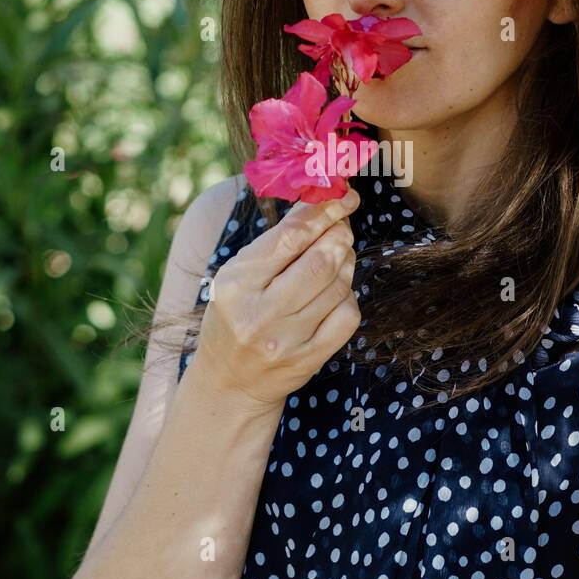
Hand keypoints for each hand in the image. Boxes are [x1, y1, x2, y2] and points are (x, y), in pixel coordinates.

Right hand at [189, 187, 361, 411]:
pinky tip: (337, 291)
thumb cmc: (235, 315)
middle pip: (320, 262)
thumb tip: (320, 204)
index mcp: (235, 284)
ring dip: (345, 263)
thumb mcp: (238, 276)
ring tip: (337, 256)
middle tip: (342, 226)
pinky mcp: (308, 359)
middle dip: (339, 236)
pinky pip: (347, 316)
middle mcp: (259, 313)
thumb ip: (275, 243)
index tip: (342, 197)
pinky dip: (348, 296)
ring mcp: (286, 340)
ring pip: (338, 287)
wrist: (229, 381)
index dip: (322, 212)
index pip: (289, 238)